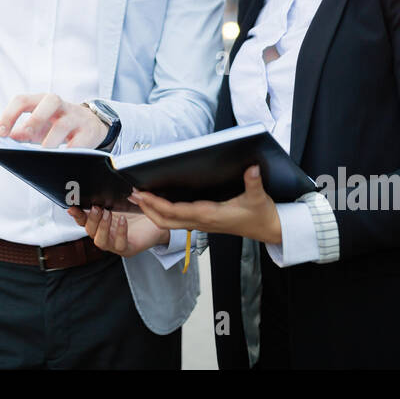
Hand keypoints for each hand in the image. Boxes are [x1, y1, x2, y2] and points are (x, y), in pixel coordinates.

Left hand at [0, 93, 107, 147]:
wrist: (90, 126)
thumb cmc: (55, 126)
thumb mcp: (37, 127)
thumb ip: (17, 133)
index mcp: (41, 101)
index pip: (22, 100)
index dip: (9, 114)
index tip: (0, 133)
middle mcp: (59, 105)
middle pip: (50, 101)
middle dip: (35, 118)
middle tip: (25, 134)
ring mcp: (76, 117)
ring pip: (63, 124)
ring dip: (50, 141)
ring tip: (43, 154)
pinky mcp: (88, 132)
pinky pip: (80, 141)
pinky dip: (69, 151)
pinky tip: (62, 159)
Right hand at [67, 204, 168, 256]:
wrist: (156, 224)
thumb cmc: (137, 213)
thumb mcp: (121, 202)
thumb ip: (109, 197)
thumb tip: (99, 183)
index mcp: (100, 224)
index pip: (84, 221)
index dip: (77, 215)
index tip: (72, 207)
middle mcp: (105, 235)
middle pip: (89, 232)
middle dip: (91, 219)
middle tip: (96, 207)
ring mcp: (115, 244)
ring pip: (100, 241)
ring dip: (101, 227)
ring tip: (108, 213)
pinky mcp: (127, 249)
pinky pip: (120, 244)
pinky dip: (120, 232)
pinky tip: (123, 220)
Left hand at [130, 165, 281, 243]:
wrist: (268, 230)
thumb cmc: (261, 214)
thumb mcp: (259, 198)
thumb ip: (254, 183)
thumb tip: (252, 168)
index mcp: (210, 215)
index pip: (177, 212)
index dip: (157, 204)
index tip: (142, 194)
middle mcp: (202, 221)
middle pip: (166, 221)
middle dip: (147, 209)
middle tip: (132, 195)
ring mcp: (201, 224)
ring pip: (169, 223)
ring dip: (152, 212)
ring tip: (138, 198)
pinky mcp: (203, 223)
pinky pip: (177, 222)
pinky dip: (162, 214)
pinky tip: (156, 204)